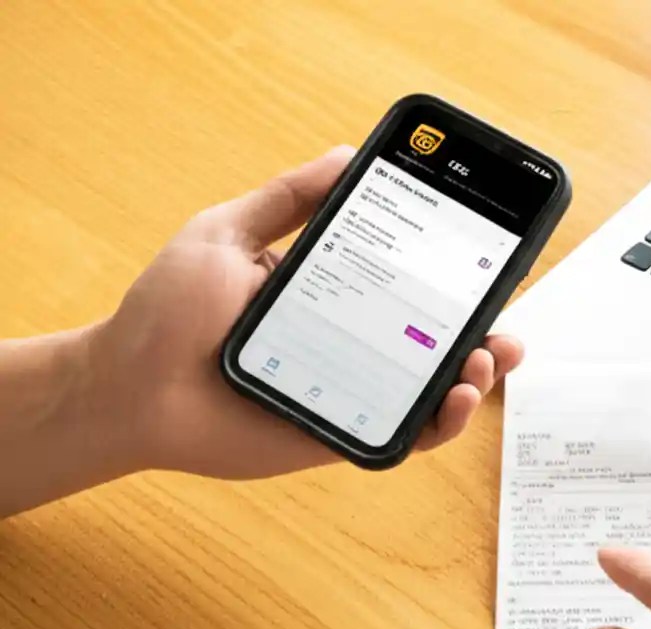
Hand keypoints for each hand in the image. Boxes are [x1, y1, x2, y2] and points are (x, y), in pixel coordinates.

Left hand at [90, 146, 522, 477]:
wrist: (129, 386)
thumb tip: (347, 153)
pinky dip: (440, 424)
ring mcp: (352, 390)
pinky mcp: (341, 434)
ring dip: (475, 377)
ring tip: (483, 362)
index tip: (490, 264)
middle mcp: (353, 342)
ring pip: (433, 389)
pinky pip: (405, 436)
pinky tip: (455, 403)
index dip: (457, 279)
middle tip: (503, 327)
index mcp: (336, 295)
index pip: (410, 284)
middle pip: (436, 339)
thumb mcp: (228, 233)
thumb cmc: (168, 312)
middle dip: (484, 334)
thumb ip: (287, 199)